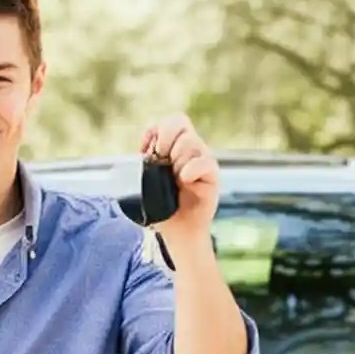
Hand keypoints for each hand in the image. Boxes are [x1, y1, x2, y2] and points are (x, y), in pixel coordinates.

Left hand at [140, 114, 218, 243]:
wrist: (177, 232)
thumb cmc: (161, 206)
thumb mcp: (146, 180)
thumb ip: (145, 161)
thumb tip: (142, 151)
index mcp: (176, 146)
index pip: (175, 120)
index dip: (159, 130)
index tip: (147, 150)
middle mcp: (192, 149)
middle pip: (181, 126)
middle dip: (164, 143)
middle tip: (161, 163)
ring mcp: (203, 161)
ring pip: (191, 142)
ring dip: (176, 160)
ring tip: (174, 179)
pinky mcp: (212, 177)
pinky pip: (205, 161)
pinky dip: (190, 170)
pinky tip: (183, 181)